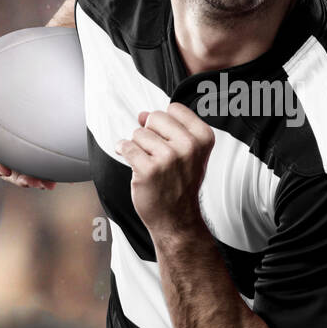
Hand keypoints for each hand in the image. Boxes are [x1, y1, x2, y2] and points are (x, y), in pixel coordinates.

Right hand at [0, 82, 55, 188]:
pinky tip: (53, 182)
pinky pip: (35, 174)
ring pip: (21, 176)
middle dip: (17, 178)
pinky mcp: (26, 166)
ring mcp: (11, 164)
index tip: (2, 169)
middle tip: (29, 181)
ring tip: (45, 184)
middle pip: (5, 173)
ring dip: (33, 181)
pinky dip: (45, 178)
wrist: (10, 113)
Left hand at [117, 103, 214, 236]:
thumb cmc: (180, 184)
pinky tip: (134, 164)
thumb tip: (141, 114)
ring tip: (150, 164)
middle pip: (154, 117)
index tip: (170, 142)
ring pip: (139, 133)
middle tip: (158, 155)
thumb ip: (168, 129)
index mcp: (203, 138)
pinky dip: (123, 152)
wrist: (176, 218)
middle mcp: (189, 146)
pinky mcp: (149, 169)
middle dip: (150, 134)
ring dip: (138, 147)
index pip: (174, 109)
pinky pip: (126, 146)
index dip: (165, 124)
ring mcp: (169, 158)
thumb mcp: (186, 152)